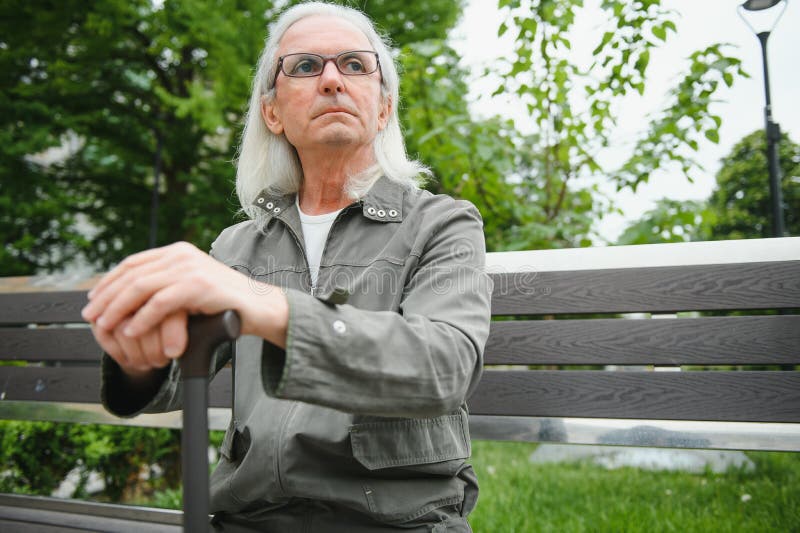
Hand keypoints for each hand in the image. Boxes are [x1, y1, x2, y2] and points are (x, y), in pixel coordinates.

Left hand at [82, 242, 287, 371]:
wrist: (260, 307)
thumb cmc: (225, 303)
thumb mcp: (191, 287)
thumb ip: (168, 285)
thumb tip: (132, 296)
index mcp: (178, 251)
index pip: (132, 263)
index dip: (108, 282)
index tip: (92, 301)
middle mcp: (182, 254)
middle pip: (132, 274)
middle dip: (106, 296)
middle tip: (89, 316)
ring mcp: (191, 268)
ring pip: (141, 287)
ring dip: (117, 308)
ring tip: (104, 325)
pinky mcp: (199, 286)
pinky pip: (161, 303)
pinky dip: (142, 318)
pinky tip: (131, 331)